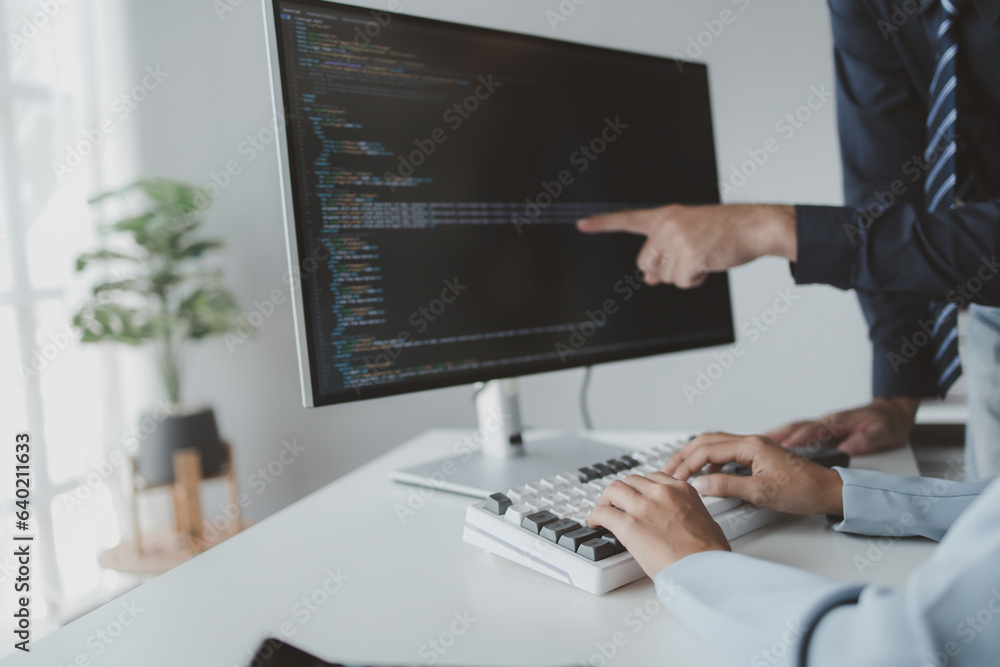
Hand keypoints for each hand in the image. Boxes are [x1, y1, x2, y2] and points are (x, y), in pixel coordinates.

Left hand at [576, 203, 796, 287]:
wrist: (754, 225)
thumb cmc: (724, 229)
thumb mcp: (689, 234)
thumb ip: (664, 252)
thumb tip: (647, 278)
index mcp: (665, 216)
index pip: (627, 219)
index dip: (602, 224)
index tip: (581, 225)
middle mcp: (667, 225)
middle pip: (645, 263)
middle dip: (663, 269)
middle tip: (689, 258)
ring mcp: (678, 240)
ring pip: (665, 276)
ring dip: (684, 275)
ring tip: (704, 256)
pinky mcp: (691, 255)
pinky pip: (681, 281)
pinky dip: (695, 280)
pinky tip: (708, 264)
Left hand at [587, 472, 730, 577]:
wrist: (705, 572)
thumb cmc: (710, 555)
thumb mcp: (707, 522)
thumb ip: (690, 514)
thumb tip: (684, 521)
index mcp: (681, 490)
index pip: (652, 477)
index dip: (640, 488)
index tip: (635, 497)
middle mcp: (661, 493)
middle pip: (630, 481)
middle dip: (622, 493)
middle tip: (616, 504)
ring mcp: (643, 506)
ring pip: (613, 489)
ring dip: (606, 501)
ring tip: (603, 512)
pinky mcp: (628, 525)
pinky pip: (602, 512)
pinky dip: (595, 516)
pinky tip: (595, 524)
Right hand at [662, 433, 844, 515]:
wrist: (827, 491)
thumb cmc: (803, 490)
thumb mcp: (762, 493)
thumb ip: (728, 487)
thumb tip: (701, 485)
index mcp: (750, 445)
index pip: (707, 449)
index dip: (687, 463)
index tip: (675, 477)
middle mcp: (751, 441)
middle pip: (707, 441)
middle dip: (684, 455)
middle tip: (668, 471)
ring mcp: (754, 447)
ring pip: (715, 444)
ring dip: (695, 456)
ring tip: (680, 471)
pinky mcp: (757, 455)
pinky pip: (725, 452)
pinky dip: (709, 461)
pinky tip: (706, 474)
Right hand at [764, 396, 919, 455]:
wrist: (892, 414)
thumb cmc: (887, 423)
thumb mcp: (883, 432)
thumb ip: (865, 440)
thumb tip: (849, 448)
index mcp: (836, 423)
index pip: (810, 431)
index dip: (793, 441)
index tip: (778, 449)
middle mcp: (824, 423)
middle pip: (793, 428)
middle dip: (775, 436)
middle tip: (753, 444)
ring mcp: (821, 426)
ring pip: (791, 430)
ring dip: (774, 437)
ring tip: (754, 445)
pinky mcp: (821, 431)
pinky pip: (795, 434)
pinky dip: (780, 439)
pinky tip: (770, 447)